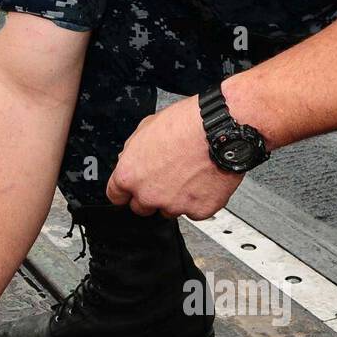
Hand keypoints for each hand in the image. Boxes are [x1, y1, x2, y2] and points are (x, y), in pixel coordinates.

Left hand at [105, 93, 243, 218]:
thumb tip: (129, 158)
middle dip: (150, 195)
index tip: (131, 190)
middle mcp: (148, 194)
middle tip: (166, 178)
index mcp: (129, 175)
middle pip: (141, 207)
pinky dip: (199, 200)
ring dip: (176, 198)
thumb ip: (132, 151)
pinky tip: (203, 180)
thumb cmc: (186, 124)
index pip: (116, 196)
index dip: (125, 191)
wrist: (220, 130)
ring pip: (169, 210)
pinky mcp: (198, 211)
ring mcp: (173, 205)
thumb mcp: (146, 128)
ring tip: (189, 174)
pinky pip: (194, 211)